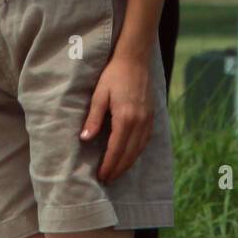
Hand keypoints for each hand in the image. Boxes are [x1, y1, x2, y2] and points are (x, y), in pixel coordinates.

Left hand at [81, 51, 153, 183]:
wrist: (135, 58)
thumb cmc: (114, 74)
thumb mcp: (100, 94)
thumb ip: (94, 118)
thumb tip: (85, 139)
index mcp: (125, 118)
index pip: (116, 150)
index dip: (108, 165)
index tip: (101, 176)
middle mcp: (140, 122)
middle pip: (129, 154)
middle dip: (118, 169)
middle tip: (107, 180)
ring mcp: (148, 119)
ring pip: (139, 149)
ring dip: (128, 164)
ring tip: (117, 172)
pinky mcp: (152, 115)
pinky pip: (146, 140)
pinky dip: (138, 152)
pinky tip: (130, 156)